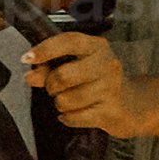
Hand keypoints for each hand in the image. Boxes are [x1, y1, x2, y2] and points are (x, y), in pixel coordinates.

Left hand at [24, 30, 150, 139]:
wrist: (132, 105)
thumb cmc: (98, 82)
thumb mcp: (77, 67)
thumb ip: (50, 69)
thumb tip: (30, 76)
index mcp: (97, 47)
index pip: (68, 41)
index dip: (45, 49)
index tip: (27, 58)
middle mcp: (107, 64)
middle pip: (62, 75)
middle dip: (51, 85)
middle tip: (55, 88)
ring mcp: (111, 89)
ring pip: (66, 100)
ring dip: (60, 104)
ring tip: (70, 101)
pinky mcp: (111, 111)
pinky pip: (74, 117)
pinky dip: (68, 118)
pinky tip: (76, 113)